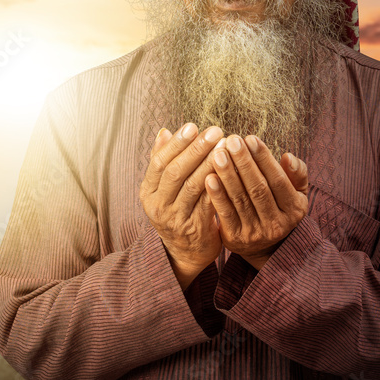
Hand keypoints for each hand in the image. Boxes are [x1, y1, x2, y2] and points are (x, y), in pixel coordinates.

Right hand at [140, 122, 224, 289]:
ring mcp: (175, 219)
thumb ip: (162, 162)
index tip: (193, 126)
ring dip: (211, 163)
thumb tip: (164, 131)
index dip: (176, 143)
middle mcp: (157, 206)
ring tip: (226, 145)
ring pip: (194, 186)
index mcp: (147, 192)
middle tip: (215, 130)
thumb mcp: (163, 190)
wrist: (184, 253)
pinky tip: (232, 169)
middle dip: (196, 149)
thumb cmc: (176, 211)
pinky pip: (209, 202)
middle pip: (175, 173)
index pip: (159, 163)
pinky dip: (220, 184)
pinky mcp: (195, 229)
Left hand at [204, 134, 309, 270]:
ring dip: (228, 175)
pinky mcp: (235, 238)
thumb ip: (297, 174)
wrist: (265, 247)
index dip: (264, 159)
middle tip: (231, 140)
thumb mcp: (296, 193)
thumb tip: (288, 157)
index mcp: (294, 209)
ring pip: (240, 199)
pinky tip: (208, 177)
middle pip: (258, 189)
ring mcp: (255, 232)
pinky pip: (225, 213)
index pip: (278, 181)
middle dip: (244, 163)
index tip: (250, 138)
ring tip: (217, 154)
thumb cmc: (279, 208)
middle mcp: (276, 223)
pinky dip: (217, 195)